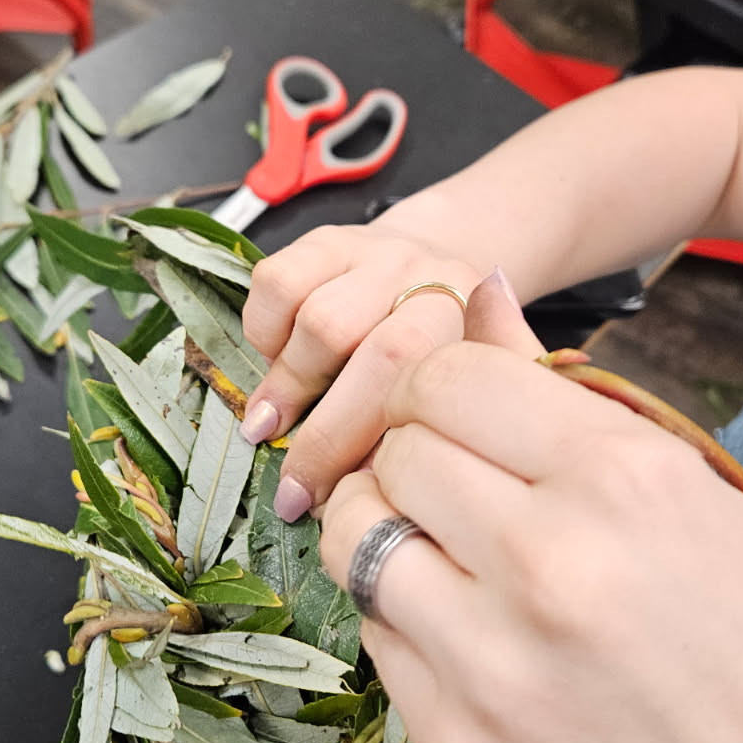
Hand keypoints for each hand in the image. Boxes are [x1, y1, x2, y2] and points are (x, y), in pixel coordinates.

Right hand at [240, 214, 486, 520]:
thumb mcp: (451, 397)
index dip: (371, 455)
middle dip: (325, 437)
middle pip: (379, 362)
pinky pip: (277, 282)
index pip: (425, 397)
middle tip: (291, 487)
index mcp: (479, 335)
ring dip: (288, 384)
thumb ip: (420, 437)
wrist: (438, 258)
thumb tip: (360, 501)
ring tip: (272, 420)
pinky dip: (263, 330)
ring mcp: (384, 256)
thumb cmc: (435, 351)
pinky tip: (274, 354)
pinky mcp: (331, 237)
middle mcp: (438, 286)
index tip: (329, 505)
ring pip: (322, 322)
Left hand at [320, 278, 742, 742]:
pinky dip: (400, 616)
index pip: (451, 376)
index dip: (444, 383)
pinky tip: (463, 630)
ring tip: (444, 547)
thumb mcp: (705, 507)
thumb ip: (574, 400)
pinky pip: (373, 636)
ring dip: (385, 524)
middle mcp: (550, 564)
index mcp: (628, 481)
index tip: (463, 410)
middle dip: (412, 448)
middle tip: (455, 480)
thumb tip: (478, 297)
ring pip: (356, 535)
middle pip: (395, 447)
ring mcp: (492, 667)